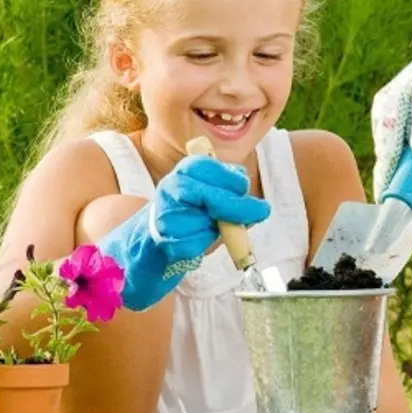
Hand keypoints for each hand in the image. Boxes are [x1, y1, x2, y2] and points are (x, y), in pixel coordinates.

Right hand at [98, 153, 269, 310]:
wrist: (148, 244)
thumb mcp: (211, 195)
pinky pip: (194, 244)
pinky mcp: (161, 240)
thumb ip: (231, 192)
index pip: (208, 166)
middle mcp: (171, 187)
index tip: (245, 188)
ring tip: (210, 229)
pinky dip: (202, 246)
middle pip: (208, 195)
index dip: (232, 178)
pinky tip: (195, 243)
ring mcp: (163, 213)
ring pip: (203, 222)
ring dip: (217, 229)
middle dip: (238, 206)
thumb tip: (255, 205)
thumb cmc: (190, 216)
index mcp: (185, 170)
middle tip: (263, 211)